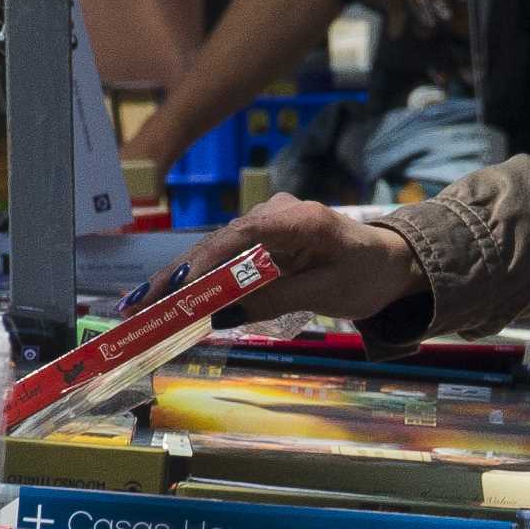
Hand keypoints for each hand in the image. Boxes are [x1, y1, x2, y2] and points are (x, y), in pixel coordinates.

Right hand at [156, 196, 421, 329]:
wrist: (390, 262)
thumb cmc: (365, 276)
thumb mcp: (325, 294)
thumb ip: (274, 301)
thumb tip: (220, 316)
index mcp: (299, 218)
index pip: (242, 235)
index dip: (206, 261)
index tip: (178, 287)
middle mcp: (275, 212)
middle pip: (218, 243)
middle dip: (178, 276)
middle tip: (139, 305)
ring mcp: (266, 222)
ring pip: (216, 251)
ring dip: (181, 280)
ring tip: (143, 306)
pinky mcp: (261, 237)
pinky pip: (225, 258)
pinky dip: (200, 279)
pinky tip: (170, 298)